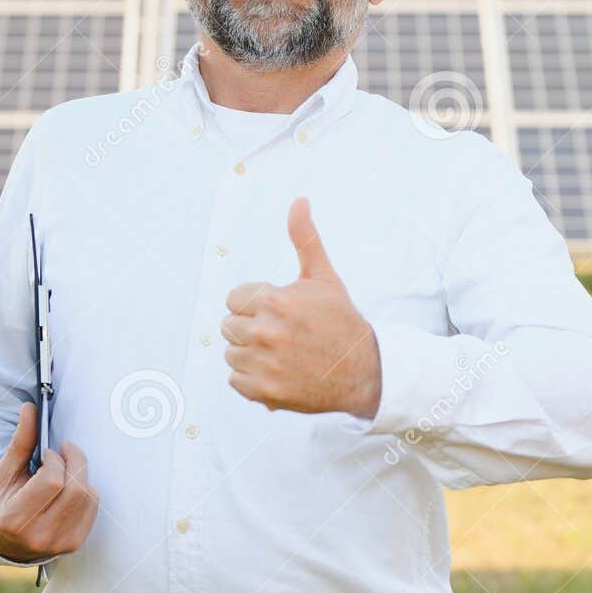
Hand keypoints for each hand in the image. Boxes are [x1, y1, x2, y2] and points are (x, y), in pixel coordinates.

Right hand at [0, 401, 98, 563]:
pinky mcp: (73, 544)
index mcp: (16, 519)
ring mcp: (59, 543)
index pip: (52, 480)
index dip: (55, 459)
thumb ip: (20, 442)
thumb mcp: (2, 474)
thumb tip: (30, 409)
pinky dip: (86, 491)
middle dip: (75, 462)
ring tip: (63, 472)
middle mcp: (39, 536)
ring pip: (88, 497)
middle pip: (76, 489)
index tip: (47, 453)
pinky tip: (69, 488)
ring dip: (81, 476)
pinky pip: (93, 508)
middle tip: (64, 452)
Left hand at [222, 197, 382, 417]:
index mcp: (275, 301)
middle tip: (282, 334)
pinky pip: (235, 380)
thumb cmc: (340, 321)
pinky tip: (278, 372)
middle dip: (251, 327)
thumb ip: (304, 238)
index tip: (279, 312)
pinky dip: (252, 379)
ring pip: (231, 353)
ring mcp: (263, 365)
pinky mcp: (263, 392)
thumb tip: (299, 200)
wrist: (363, 371)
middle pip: (228, 326)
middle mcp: (266, 333)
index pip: (234, 299)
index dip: (255, 304)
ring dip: (250, 354)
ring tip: (281, 354)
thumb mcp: (323, 277)